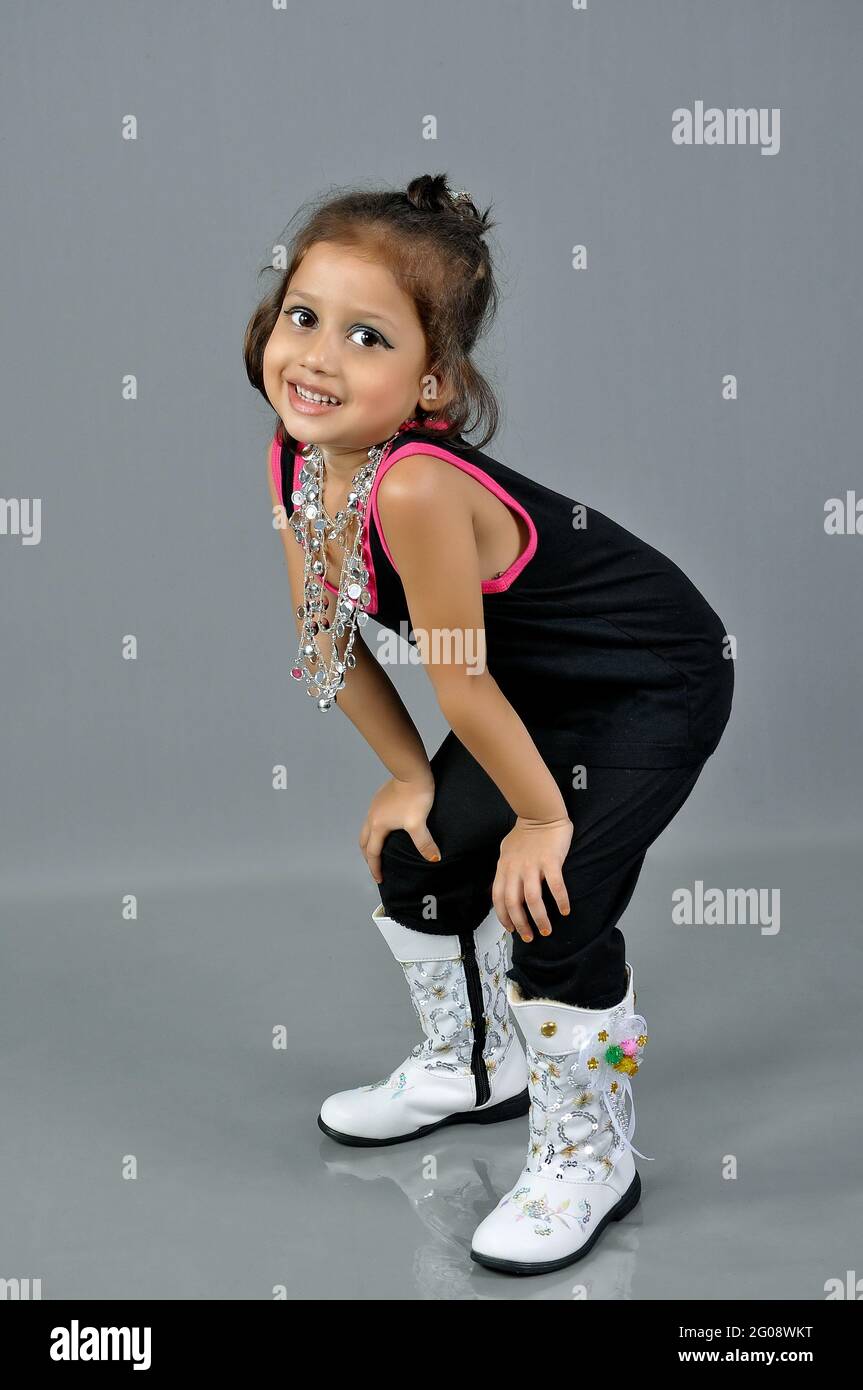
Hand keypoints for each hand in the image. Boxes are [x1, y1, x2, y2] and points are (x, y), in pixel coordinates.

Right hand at [359, 773, 440, 884]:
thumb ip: (424, 843)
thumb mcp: (418, 823)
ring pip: (367, 828)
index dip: (375, 867)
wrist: (413, 772)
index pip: (372, 852)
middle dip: (368, 856)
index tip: (379, 878)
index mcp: (378, 825)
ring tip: (379, 849)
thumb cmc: (414, 796)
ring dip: (370, 841)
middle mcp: (372, 816)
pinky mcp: (381, 797)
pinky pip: (373, 818)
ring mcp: (375, 805)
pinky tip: (388, 828)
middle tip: (375, 866)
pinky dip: (375, 829)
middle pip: (364, 841)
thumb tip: (433, 858)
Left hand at [492, 815, 572, 941]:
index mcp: (504, 868)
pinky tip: (565, 911)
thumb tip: (502, 888)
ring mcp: (533, 865)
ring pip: (532, 899)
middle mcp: (516, 869)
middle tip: (529, 937)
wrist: (540, 814)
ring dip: (539, 918)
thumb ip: (504, 870)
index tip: (512, 929)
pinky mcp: (551, 861)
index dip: (504, 917)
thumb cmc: (525, 833)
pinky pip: (555, 886)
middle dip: (521, 924)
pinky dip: (560, 901)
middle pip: (514, 903)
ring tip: (546, 930)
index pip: (499, 898)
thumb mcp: (506, 852)